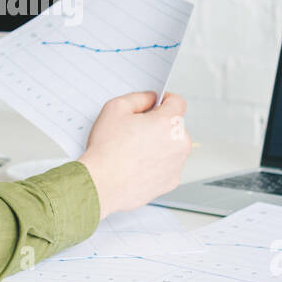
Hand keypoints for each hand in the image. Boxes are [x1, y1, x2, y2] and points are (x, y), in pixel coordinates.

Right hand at [77, 91, 191, 219]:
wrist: (101, 184)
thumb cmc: (106, 150)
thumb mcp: (116, 108)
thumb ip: (139, 97)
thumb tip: (150, 99)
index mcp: (169, 123)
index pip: (178, 102)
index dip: (165, 100)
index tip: (155, 104)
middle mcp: (179, 144)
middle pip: (174, 126)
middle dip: (159, 124)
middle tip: (135, 130)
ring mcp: (177, 165)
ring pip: (172, 146)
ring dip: (159, 144)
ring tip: (134, 150)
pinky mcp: (170, 182)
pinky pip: (167, 165)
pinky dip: (156, 163)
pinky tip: (136, 164)